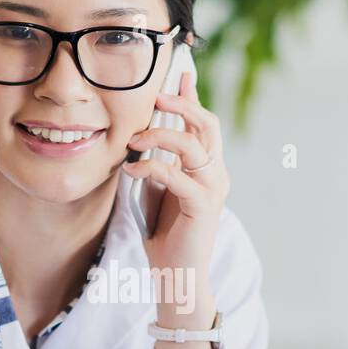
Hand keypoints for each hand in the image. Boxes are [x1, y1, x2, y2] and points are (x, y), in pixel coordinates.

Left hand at [123, 65, 228, 319]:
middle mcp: (215, 173)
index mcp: (208, 167)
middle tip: (153, 99)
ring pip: (192, 144)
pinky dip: (151, 167)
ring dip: (159, 135)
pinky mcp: (202, 206)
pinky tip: (132, 169)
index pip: (203, 123)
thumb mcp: (159, 188)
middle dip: (179, 105)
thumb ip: (158, 161)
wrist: (176, 275)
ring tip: (133, 141)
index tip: (178, 73)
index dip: (191, 96)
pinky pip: (177, 175)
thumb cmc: (166, 234)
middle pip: (206, 124)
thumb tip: (143, 134)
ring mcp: (212, 188)